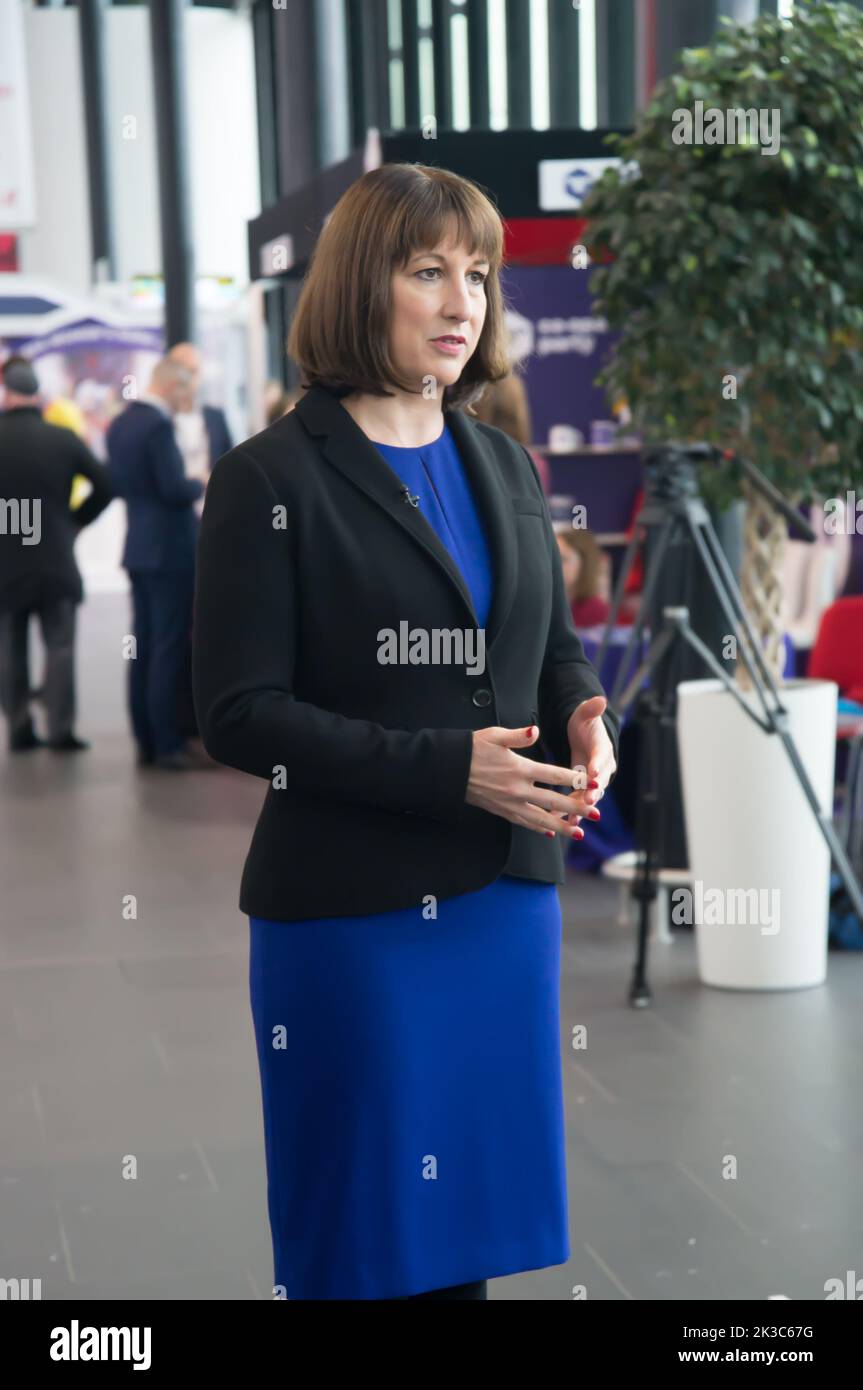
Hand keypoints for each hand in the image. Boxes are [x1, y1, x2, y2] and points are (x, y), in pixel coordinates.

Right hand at [465, 724, 588, 837]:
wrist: (446, 770)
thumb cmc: (471, 749)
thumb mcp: (494, 736)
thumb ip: (518, 735)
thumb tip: (536, 731)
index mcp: (520, 768)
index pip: (555, 776)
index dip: (576, 779)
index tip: (593, 783)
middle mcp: (517, 789)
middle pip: (554, 801)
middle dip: (577, 808)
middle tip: (596, 814)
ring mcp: (509, 803)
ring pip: (541, 818)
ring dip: (561, 826)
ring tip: (579, 832)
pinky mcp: (500, 811)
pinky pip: (523, 822)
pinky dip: (538, 828)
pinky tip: (549, 832)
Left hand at [563, 695, 616, 826]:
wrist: (584, 733)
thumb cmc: (584, 722)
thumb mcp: (586, 714)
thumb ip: (591, 709)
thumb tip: (601, 699)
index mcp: (603, 750)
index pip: (602, 758)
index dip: (598, 766)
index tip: (593, 773)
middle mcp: (602, 768)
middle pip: (599, 784)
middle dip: (592, 795)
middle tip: (586, 803)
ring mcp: (593, 781)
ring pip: (588, 798)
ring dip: (579, 810)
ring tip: (572, 821)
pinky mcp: (582, 788)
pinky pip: (576, 802)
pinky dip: (568, 811)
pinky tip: (556, 820)